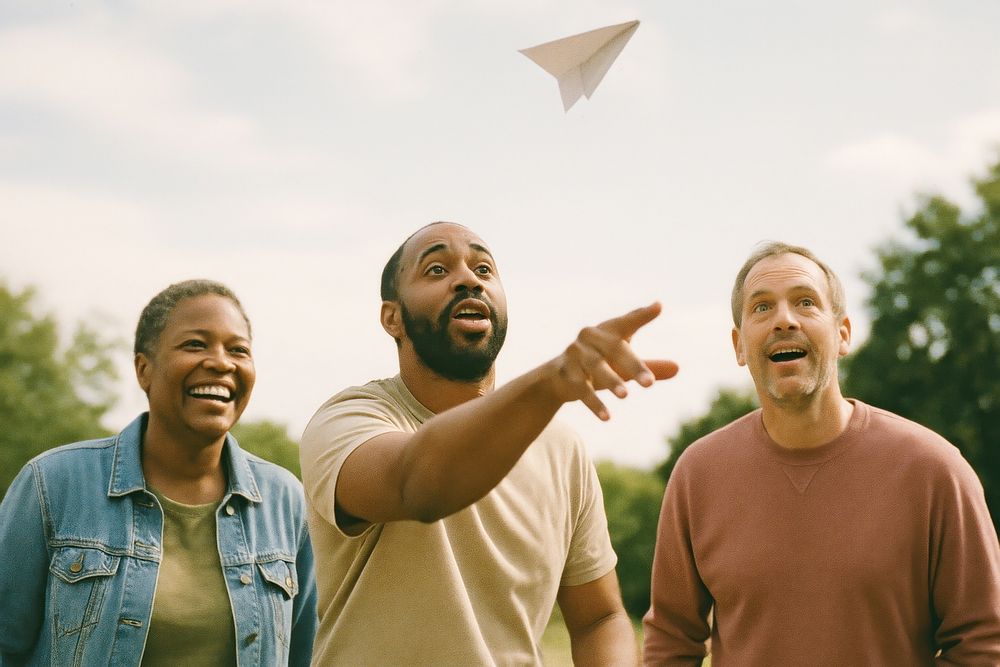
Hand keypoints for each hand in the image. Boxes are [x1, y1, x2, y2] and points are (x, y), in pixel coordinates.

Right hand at [549, 302, 677, 419]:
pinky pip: (581, 388)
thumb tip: (678, 368)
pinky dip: (594, 403)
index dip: (641, 315)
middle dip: (633, 365)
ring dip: (611, 381)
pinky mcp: (565, 373)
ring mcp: (575, 354)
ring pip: (595, 367)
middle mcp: (590, 337)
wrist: (558, 377)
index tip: (658, 307)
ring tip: (625, 396)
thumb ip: (649, 366)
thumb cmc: (599, 364)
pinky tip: (607, 417)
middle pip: (615, 348)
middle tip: (650, 384)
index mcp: (608, 330)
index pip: (627, 322)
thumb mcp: (624, 364)